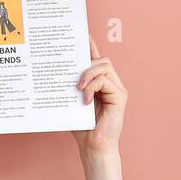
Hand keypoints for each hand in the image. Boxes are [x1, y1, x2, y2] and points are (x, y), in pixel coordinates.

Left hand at [72, 40, 125, 156]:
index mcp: (99, 83)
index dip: (89, 45)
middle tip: (74, 77)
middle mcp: (110, 83)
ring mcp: (116, 89)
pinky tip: (85, 100)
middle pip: (101, 59)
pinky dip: (92, 87)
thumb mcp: (72, 101)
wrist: (93, 147)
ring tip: (79, 87)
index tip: (81, 32)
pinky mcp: (120, 96)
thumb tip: (60, 68)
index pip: (94, 59)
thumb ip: (71, 85)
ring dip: (88, 73)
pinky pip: (105, 80)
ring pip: (104, 65)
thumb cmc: (82, 127)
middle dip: (86, 61)